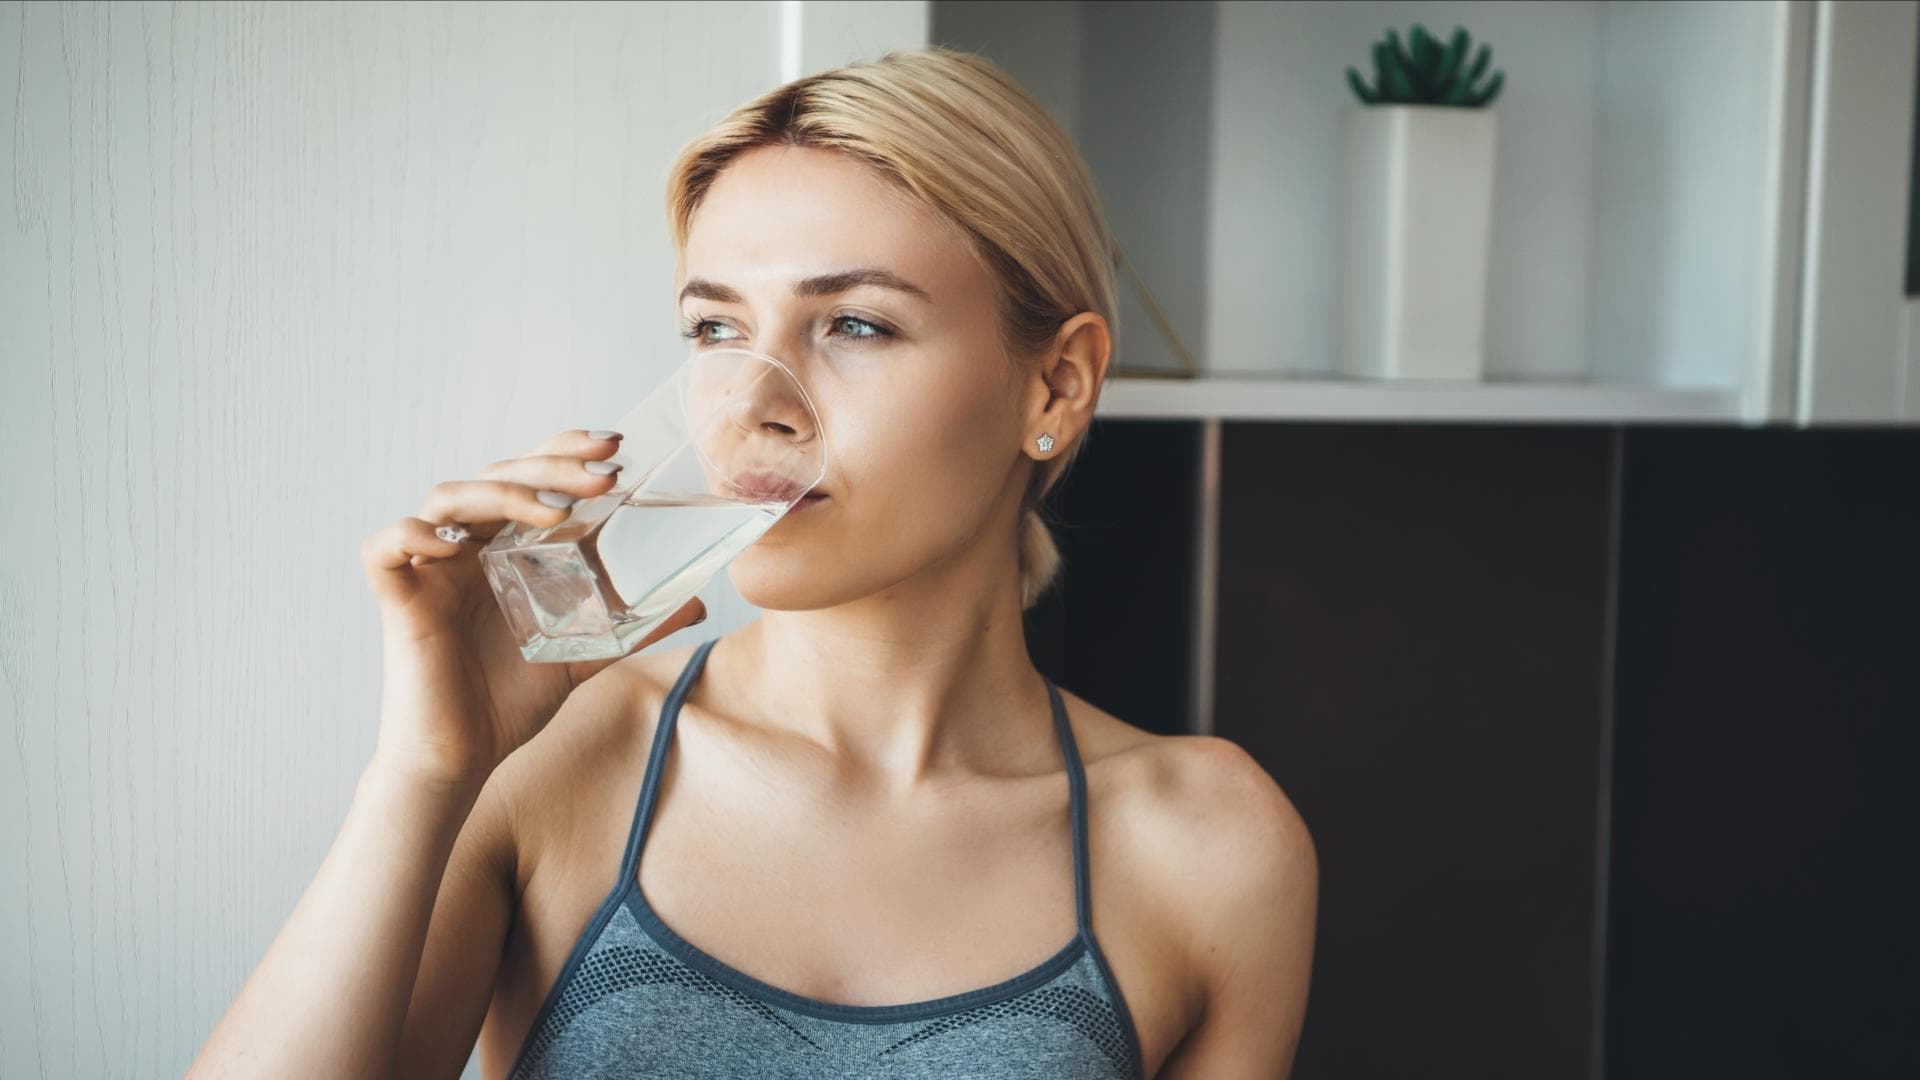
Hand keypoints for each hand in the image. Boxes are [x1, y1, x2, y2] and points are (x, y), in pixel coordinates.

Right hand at [359, 428, 706, 785]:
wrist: (463, 756)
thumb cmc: (509, 701)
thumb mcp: (584, 654)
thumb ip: (634, 627)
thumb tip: (700, 604)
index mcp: (503, 547)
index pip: (530, 476)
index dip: (564, 451)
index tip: (615, 447)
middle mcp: (466, 547)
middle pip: (496, 475)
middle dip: (551, 466)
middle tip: (603, 475)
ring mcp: (429, 569)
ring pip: (447, 497)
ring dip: (501, 493)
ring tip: (553, 513)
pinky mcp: (398, 599)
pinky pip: (385, 546)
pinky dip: (413, 533)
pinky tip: (455, 545)